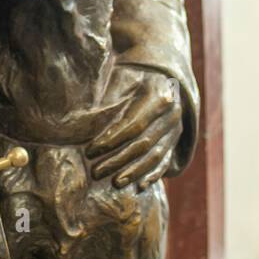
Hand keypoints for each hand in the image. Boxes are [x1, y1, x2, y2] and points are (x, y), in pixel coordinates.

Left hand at [86, 68, 183, 189]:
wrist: (162, 72)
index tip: (90, 150)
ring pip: (155, 155)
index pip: (133, 125)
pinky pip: (166, 161)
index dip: (111, 140)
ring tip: (115, 182)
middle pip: (143, 143)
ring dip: (134, 172)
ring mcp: (176, 128)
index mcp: (159, 95)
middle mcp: (172, 114)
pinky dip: (153, 174)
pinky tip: (140, 186)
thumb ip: (108, 97)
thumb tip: (81, 120)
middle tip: (96, 172)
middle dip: (118, 160)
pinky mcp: (176, 139)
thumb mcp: (121, 78)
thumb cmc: (132, 74)